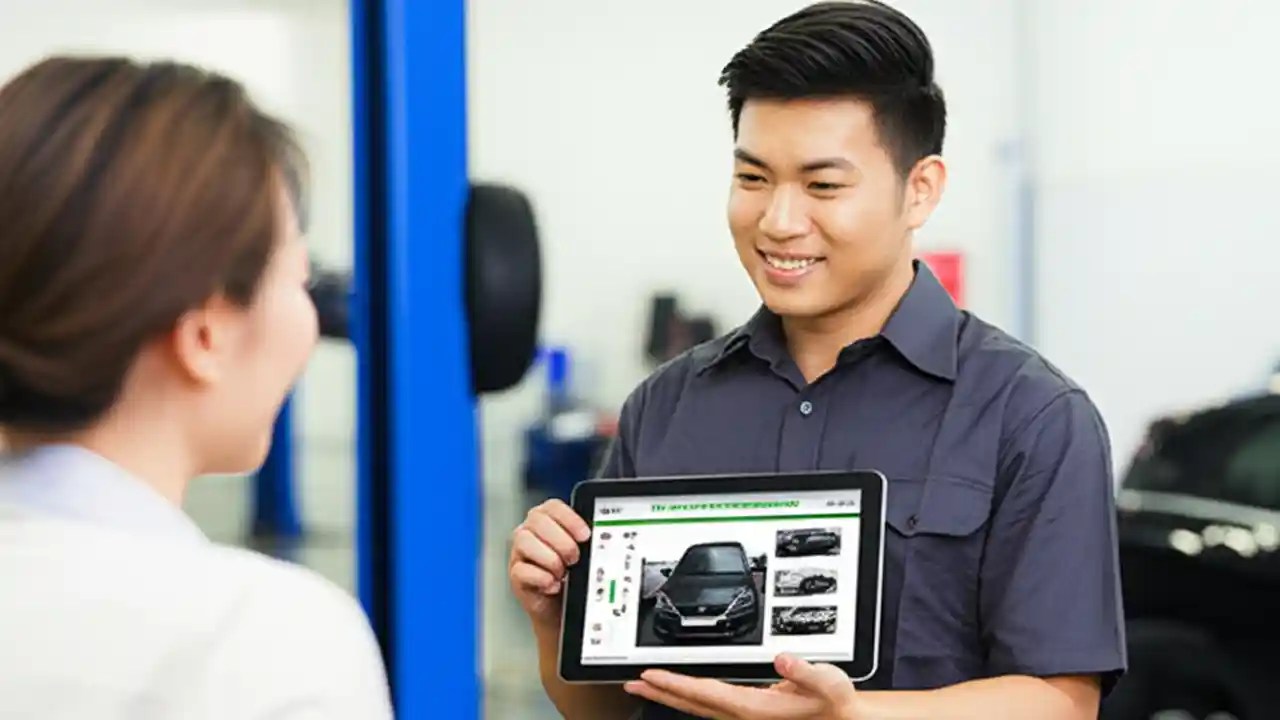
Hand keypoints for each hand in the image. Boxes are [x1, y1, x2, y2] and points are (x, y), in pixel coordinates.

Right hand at [508, 499, 590, 626]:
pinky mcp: (515, 575)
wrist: (560, 607)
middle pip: (538, 521)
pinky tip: (553, 585)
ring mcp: (518, 553)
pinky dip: (541, 578)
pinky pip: (522, 570)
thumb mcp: (580, 553)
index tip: (585, 536)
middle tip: (575, 558)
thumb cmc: (570, 575)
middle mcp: (529, 531)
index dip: (570, 519)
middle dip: (562, 541)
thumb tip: (593, 539)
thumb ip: (582, 541)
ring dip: (550, 559)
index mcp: (546, 519)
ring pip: (525, 541)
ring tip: (562, 572)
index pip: (553, 507)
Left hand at [623, 653, 860, 719]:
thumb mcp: (828, 682)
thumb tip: (782, 658)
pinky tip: (680, 691)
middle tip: (633, 684)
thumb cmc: (834, 703)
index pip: (705, 694)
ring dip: (670, 694)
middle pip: (692, 703)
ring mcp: (744, 715)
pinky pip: (709, 704)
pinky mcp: (746, 710)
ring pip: (697, 706)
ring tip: (645, 686)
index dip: (676, 684)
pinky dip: (689, 695)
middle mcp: (744, 714)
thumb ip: (805, 671)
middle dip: (660, 692)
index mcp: (755, 707)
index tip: (651, 676)